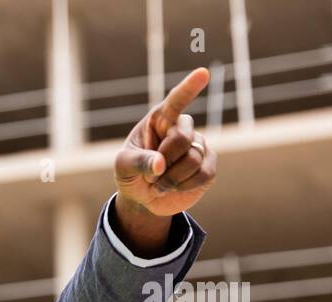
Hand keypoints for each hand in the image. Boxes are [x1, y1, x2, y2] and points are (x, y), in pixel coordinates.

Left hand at [115, 67, 217, 224]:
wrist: (142, 198)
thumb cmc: (130, 174)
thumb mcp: (123, 167)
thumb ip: (138, 162)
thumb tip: (160, 164)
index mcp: (160, 120)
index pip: (175, 101)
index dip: (189, 88)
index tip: (202, 73)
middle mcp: (182, 128)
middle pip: (182, 137)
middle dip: (164, 160)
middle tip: (150, 174)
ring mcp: (198, 145)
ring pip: (193, 158)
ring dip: (171, 178)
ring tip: (159, 183)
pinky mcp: (208, 165)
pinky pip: (204, 173)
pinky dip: (184, 185)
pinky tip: (174, 187)